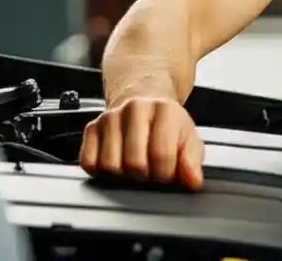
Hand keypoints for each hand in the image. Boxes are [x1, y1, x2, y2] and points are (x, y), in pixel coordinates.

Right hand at [78, 97, 204, 188]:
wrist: (144, 99)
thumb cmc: (167, 123)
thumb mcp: (188, 138)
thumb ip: (192, 161)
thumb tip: (192, 181)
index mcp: (163, 111)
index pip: (161, 155)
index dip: (166, 173)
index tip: (167, 172)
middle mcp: (135, 109)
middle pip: (134, 163)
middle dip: (145, 175)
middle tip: (150, 169)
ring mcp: (110, 117)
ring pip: (110, 165)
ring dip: (123, 175)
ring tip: (134, 166)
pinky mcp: (91, 127)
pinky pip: (88, 162)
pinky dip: (101, 171)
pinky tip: (116, 163)